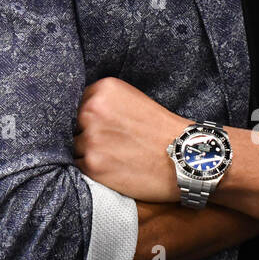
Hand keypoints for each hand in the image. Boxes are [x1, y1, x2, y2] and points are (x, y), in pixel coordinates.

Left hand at [73, 77, 186, 201]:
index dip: (90, 117)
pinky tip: (113, 168)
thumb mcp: (133, 100)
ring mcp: (90, 138)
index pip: (79, 103)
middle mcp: (92, 110)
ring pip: (75, 146)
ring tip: (115, 156)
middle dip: (87, 134)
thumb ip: (105, 103)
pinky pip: (79, 167)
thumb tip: (80, 114)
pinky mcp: (93, 164)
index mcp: (103, 89)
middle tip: (111, 143)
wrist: (185, 157)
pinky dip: (92, 170)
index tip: (104, 126)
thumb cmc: (161, 130)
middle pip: (73, 124)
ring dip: (89, 153)